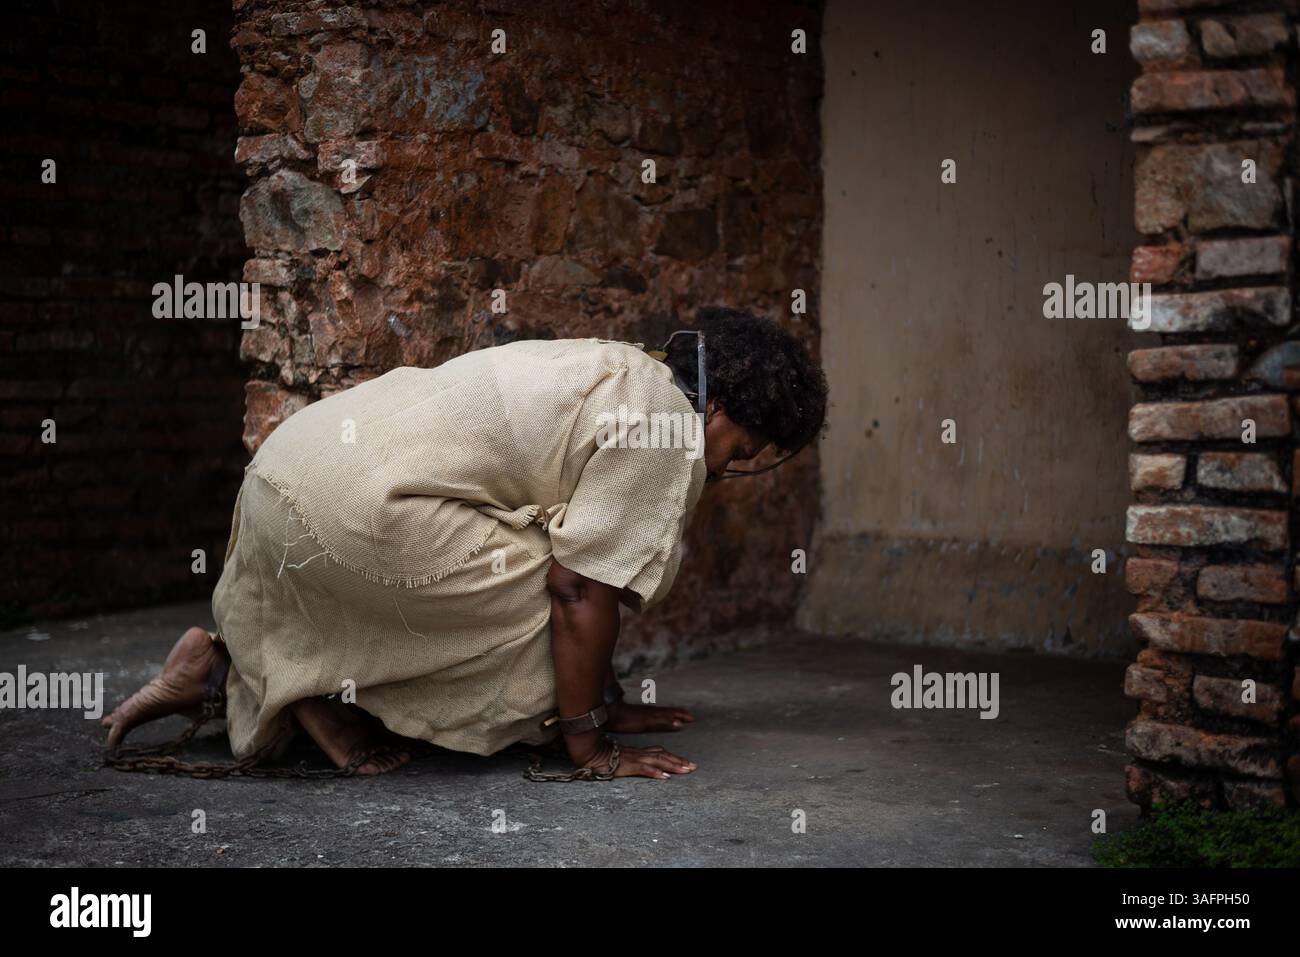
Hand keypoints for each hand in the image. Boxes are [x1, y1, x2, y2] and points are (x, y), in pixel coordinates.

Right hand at [577, 735, 696, 779]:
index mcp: (639, 752)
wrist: (590, 752)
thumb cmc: (604, 757)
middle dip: (680, 761)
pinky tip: (665, 777)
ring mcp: (635, 758)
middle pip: (664, 755)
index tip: (687, 763)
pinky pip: (644, 768)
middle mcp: (639, 753)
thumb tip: (645, 766)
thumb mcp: (623, 758)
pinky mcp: (628, 765)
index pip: (661, 752)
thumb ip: (634, 761)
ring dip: (673, 765)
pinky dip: (656, 772)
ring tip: (686, 771)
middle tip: (694, 767)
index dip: (675, 757)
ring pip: (658, 760)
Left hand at [604, 699, 694, 732]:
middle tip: (690, 717)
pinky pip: (656, 714)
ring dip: (673, 714)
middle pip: (669, 712)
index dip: (682, 716)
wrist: (610, 711)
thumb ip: (663, 722)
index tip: (692, 718)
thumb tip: (679, 723)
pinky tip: (659, 717)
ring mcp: (646, 712)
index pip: (672, 714)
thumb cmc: (627, 719)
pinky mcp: (639, 714)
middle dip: (680, 714)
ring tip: (679, 716)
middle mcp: (652, 712)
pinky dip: (663, 715)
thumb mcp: (647, 723)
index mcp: (655, 714)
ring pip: (663, 712)